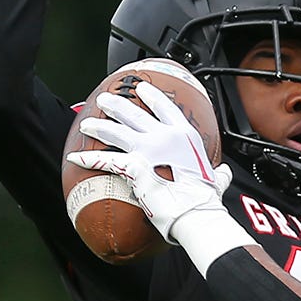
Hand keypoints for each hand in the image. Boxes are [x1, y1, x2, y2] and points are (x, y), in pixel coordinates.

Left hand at [73, 87, 229, 239]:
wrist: (195, 213)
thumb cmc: (206, 199)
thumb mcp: (217, 180)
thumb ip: (219, 173)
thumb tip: (224, 173)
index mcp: (185, 136)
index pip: (166, 108)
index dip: (152, 95)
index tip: (141, 87)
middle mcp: (164, 137)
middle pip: (135, 114)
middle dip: (117, 105)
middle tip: (106, 100)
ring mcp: (148, 149)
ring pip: (117, 131)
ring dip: (100, 125)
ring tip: (88, 123)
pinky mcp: (133, 166)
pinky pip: (105, 159)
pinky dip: (88, 157)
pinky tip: (75, 156)